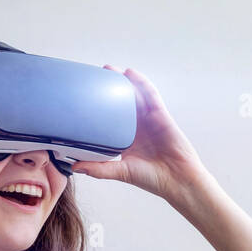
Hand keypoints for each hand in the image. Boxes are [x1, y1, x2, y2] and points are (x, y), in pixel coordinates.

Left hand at [71, 65, 208, 203]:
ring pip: (134, 96)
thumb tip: (75, 167)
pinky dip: (141, 83)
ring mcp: (149, 120)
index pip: (110, 120)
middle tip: (93, 77)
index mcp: (126, 140)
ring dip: (123, 81)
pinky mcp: (160, 115)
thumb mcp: (120, 172)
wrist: (176, 180)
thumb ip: (99, 168)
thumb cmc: (152, 178)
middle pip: (122, 103)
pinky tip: (131, 73)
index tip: (84, 99)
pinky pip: (150, 95)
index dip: (100, 109)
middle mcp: (137, 128)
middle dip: (109, 90)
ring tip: (108, 69)